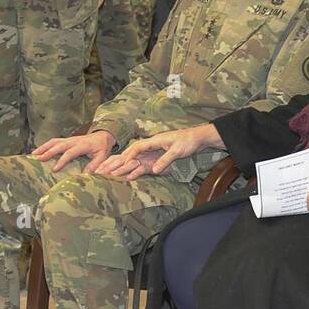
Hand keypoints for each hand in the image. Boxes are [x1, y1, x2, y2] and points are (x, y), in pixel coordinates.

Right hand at [32, 129, 116, 173]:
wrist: (104, 135)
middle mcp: (74, 141)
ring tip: (33, 154)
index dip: (62, 160)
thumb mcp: (102, 156)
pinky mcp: (66, 140)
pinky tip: (38, 151)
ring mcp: (69, 139)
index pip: (70, 153)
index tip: (54, 169)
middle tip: (38, 159)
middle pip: (59, 145)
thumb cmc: (102, 147)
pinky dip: (45, 145)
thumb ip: (94, 165)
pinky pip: (54, 141)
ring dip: (43, 147)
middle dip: (48, 152)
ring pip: (54, 141)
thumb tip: (86, 175)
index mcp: (83, 145)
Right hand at [93, 123, 221, 178]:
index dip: (129, 155)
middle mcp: (152, 144)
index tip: (121, 162)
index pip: (138, 147)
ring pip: (137, 155)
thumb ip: (165, 160)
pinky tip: (130, 169)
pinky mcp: (158, 154)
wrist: (197, 138)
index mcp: (155, 141)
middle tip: (111, 165)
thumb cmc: (188, 141)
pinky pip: (144, 159)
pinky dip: (136, 164)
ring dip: (126, 162)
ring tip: (114, 168)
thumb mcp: (177, 151)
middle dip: (122, 158)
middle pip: (133, 151)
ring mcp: (154, 149)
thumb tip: (154, 170)